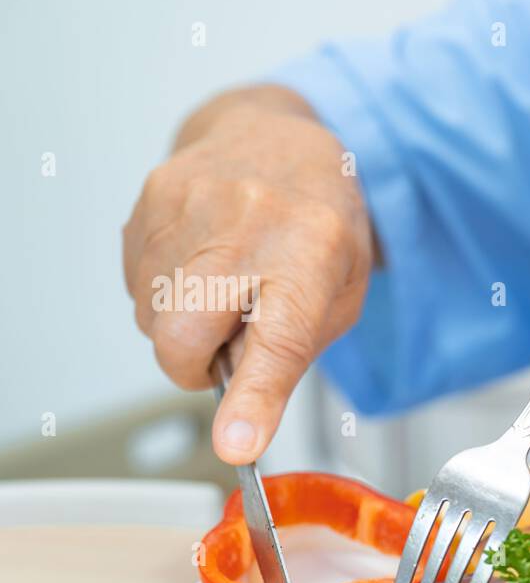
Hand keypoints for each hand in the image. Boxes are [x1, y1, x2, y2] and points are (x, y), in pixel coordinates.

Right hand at [122, 87, 371, 462]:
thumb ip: (294, 354)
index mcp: (313, 254)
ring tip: (224, 288)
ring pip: (150, 318)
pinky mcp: (150, 198)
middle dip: (194, 367)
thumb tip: (239, 420)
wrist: (279, 138)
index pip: (278, 340)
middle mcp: (250, 224)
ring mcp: (191, 203)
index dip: (252, 399)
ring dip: (182, 327)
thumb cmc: (319, 225)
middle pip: (184, 336)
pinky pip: (136, 285)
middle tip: (226, 348)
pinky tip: (199, 266)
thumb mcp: (341, 294)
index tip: (235, 444)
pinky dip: (163, 295)